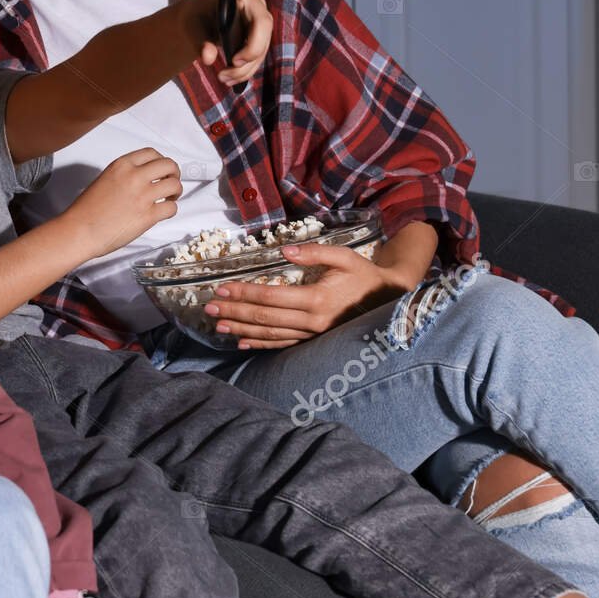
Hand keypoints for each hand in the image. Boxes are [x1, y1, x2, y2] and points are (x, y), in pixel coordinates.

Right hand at [61, 148, 181, 257]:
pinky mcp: (148, 215)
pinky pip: (171, 208)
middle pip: (169, 165)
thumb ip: (125, 175)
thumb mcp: (105, 179)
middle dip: (174, 174)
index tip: (161, 170)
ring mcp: (143, 195)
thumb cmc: (87, 209)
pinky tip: (161, 213)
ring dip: (175, 191)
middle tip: (170, 183)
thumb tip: (144, 178)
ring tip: (168, 198)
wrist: (80, 230)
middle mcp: (134, 176)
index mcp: (122, 165)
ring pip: (174, 185)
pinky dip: (170, 209)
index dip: (161, 161)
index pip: (152, 153)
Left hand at [190, 0, 270, 86]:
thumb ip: (199, 41)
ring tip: (223, 78)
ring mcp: (259, 19)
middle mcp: (251, 2)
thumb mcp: (192, 28)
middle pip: (262, 24)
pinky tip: (230, 80)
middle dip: (251, 49)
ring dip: (246, 66)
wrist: (202, 22)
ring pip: (263, 45)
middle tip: (232, 64)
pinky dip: (246, 70)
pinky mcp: (260, 36)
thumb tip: (208, 58)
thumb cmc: (196, 18)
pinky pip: (259, 55)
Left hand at [204, 242, 410, 349]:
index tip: (222, 289)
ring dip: (242, 330)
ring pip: (270, 335)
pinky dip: (260, 345)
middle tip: (209, 308)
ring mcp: (312, 335)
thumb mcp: (345, 257)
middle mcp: (312, 322)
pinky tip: (242, 342)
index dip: (244, 293)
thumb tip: (284, 252)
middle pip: (265, 318)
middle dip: (235, 312)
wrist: (389, 302)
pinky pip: (283, 345)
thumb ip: (315, 252)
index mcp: (317, 299)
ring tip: (218, 325)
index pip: (271, 297)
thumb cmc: (364, 275)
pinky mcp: (314, 341)